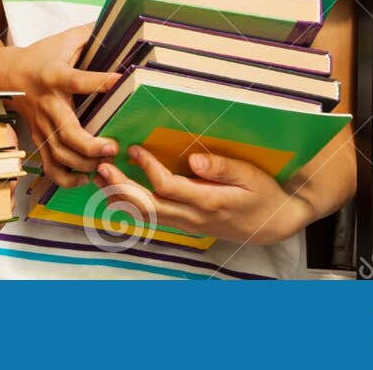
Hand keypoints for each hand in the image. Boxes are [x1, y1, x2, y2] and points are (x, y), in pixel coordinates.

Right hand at [0, 25, 119, 188]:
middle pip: (65, 131)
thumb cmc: (43, 54)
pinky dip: (67, 178)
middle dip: (91, 144)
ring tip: (107, 162)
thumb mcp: (66, 38)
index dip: (97, 81)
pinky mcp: (38, 137)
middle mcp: (47, 103)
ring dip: (84, 163)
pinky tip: (86, 177)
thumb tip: (124, 21)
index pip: (75, 79)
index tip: (119, 81)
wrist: (6, 73)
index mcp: (54, 74)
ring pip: (59, 153)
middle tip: (113, 147)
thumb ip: (92, 33)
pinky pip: (49, 165)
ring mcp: (40, 124)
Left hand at [93, 147, 310, 246]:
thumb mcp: (251, 175)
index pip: (168, 187)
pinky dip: (131, 205)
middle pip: (148, 207)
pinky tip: (116, 191)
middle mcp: (193, 217)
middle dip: (121, 188)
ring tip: (100, 177)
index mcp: (208, 201)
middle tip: (101, 167)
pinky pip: (152, 218)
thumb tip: (194, 160)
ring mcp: (187, 224)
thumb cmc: (262, 193)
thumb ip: (223, 167)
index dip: (148, 168)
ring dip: (120, 197)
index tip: (135, 148)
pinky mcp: (184, 225)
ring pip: (146, 216)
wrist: (272, 223)